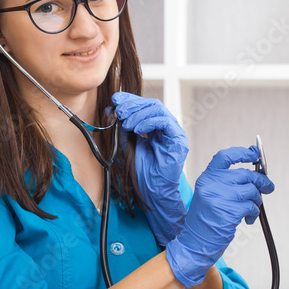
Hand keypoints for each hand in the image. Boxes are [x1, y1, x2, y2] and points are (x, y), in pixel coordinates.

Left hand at [112, 92, 188, 245]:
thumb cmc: (141, 169)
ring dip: (138, 113)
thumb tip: (110, 109)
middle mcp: (166, 126)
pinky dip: (149, 122)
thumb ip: (121, 126)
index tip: (115, 99)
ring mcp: (174, 132)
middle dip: (133, 105)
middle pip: (151, 104)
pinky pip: (165, 121)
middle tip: (119, 111)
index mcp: (155, 126)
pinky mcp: (178, 139)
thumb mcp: (127, 142)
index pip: (144, 105)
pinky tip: (137, 130)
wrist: (151, 188)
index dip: (130, 100)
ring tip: (126, 123)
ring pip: (158, 109)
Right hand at [165, 146, 273, 287]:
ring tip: (250, 210)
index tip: (255, 153)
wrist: (195, 242)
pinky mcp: (229, 211)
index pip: (225, 156)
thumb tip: (255, 176)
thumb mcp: (211, 195)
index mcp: (207, 178)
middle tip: (268, 187)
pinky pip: (251, 206)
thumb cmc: (205, 221)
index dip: (243, 153)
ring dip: (256, 201)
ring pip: (251, 191)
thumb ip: (228, 183)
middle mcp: (212, 184)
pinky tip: (247, 219)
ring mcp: (220, 197)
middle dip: (261, 181)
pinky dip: (253, 213)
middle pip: (245, 174)